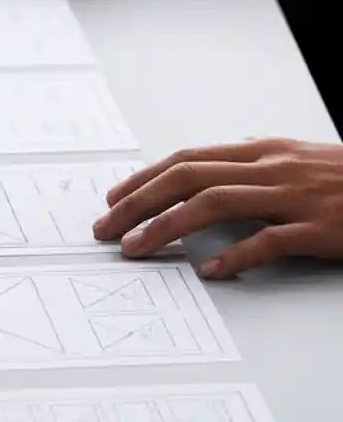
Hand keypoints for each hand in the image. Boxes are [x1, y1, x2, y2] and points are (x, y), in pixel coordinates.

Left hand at [92, 138, 342, 278]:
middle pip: (187, 178)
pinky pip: (268, 242)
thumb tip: (205, 170)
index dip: (143, 178)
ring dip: (167, 228)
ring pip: (214, 205)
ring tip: (136, 248)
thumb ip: (250, 164)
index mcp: (260, 151)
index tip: (113, 199)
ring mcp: (293, 197)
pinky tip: (208, 272)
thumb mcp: (294, 159)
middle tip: (105, 228)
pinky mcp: (318, 229)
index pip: (186, 159)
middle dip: (137, 203)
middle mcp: (270, 168)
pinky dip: (234, 256)